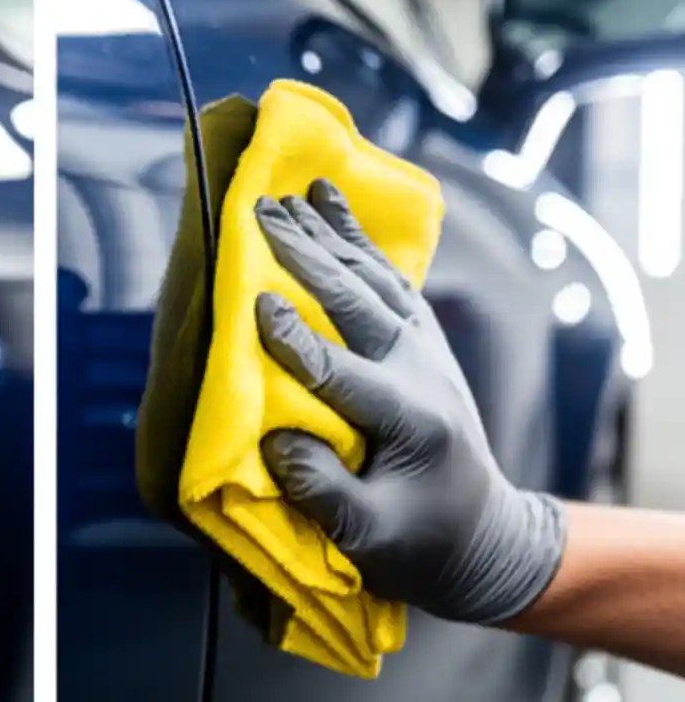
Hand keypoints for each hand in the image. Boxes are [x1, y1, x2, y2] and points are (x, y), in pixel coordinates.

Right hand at [253, 179, 565, 624]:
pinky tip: (333, 208)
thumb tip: (276, 440)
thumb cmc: (419, 544)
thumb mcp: (367, 536)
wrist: (484, 535)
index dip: (296, 340)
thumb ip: (322, 488)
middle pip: (358, 302)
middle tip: (262, 212)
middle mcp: (423, 369)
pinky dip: (359, 240)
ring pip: (374, 279)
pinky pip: (388, 279)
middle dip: (307, 255)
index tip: (254, 304)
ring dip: (330, 234)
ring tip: (292, 194)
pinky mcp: (423, 342)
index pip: (342, 370)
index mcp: (410, 418)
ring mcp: (427, 350)